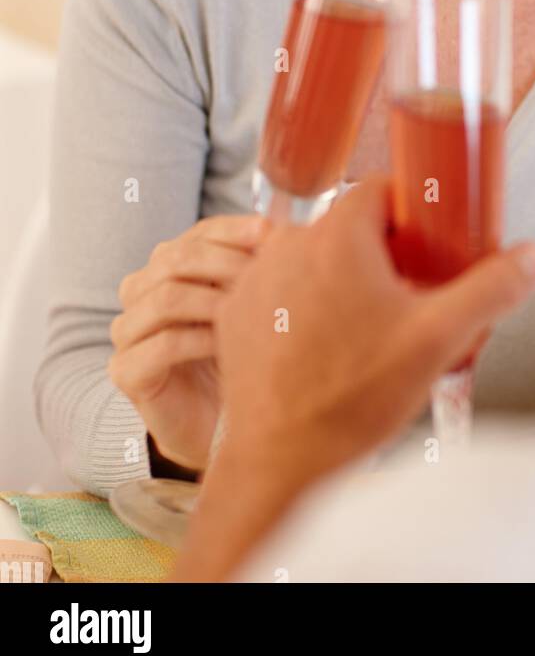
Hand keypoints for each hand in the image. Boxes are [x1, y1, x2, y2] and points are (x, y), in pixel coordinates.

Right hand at [109, 213, 267, 471]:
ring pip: (165, 298)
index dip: (234, 231)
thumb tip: (287, 232)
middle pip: (175, 259)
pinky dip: (201, 339)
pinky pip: (163, 344)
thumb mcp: (248, 305)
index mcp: (167, 266)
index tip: (271, 234)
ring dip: (214, 300)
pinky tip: (229, 345)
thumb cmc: (237, 356)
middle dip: (225, 263)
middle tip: (264, 276)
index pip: (197, 234)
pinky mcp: (126, 371)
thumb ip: (256, 267)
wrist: (219, 424)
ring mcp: (127, 331)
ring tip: (250, 311)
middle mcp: (139, 291)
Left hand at [172, 175, 534, 580]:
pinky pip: (278, 292)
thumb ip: (490, 288)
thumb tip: (532, 256)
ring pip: (311, 260)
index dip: (411, 213)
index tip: (429, 240)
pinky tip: (324, 345)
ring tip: (365, 330)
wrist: (281, 461)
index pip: (379, 189)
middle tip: (407, 297)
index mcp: (338, 236)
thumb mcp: (439, 339)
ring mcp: (254, 278)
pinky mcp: (234, 312)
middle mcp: (288, 245)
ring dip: (339, 280)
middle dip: (380, 254)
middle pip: (347, 227)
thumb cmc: (353, 399)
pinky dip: (301, 308)